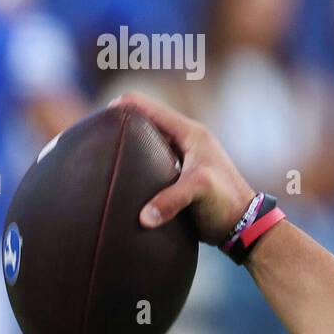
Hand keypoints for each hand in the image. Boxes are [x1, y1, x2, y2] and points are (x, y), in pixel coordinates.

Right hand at [110, 92, 255, 243]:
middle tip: (91, 136)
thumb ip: (171, 200)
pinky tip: (116, 177)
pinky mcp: (177, 177)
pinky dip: (134, 167)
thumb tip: (143, 218)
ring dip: (126, 147)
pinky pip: (149, 165)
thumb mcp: (200, 193)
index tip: (97, 116)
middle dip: (119, 126)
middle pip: (144, 123)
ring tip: (97, 154)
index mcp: (190, 133)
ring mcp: (181, 159)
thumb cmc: (227, 202)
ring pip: (146, 145)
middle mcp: (184, 142)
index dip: (122, 107)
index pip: (149, 107)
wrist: (242, 227)